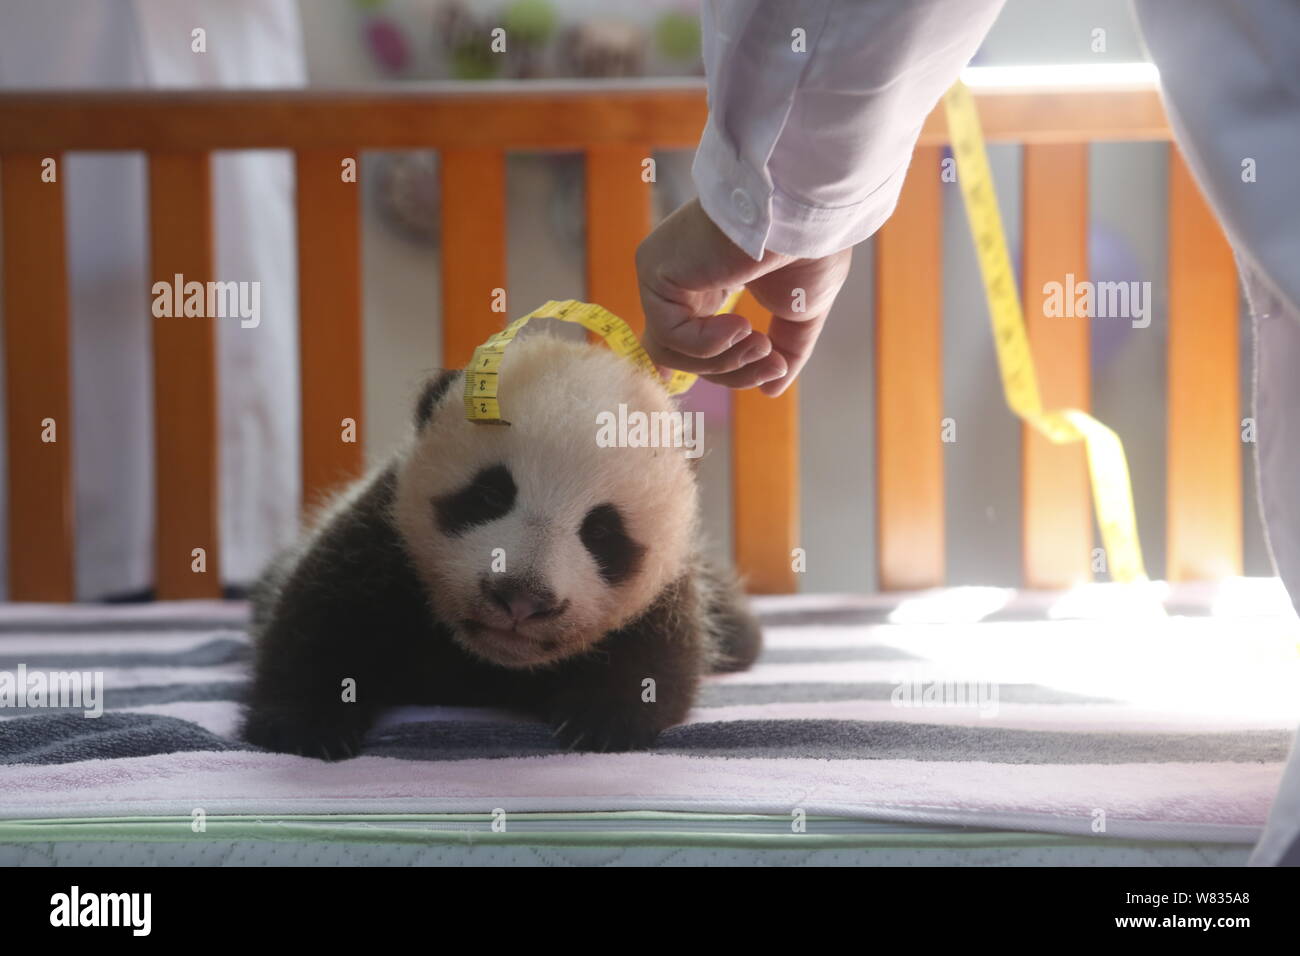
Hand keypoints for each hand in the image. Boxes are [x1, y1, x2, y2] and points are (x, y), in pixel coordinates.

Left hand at [636, 198, 851, 394]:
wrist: (805, 211)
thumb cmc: (808, 244)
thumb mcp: (800, 308)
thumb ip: (785, 347)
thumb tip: (772, 387)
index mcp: (710, 280)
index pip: (692, 339)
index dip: (718, 366)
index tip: (762, 370)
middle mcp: (680, 276)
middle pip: (682, 354)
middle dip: (732, 372)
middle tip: (774, 366)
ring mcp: (663, 273)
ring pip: (671, 351)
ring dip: (723, 363)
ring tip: (762, 348)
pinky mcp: (655, 271)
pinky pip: (670, 334)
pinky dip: (708, 344)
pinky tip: (743, 328)